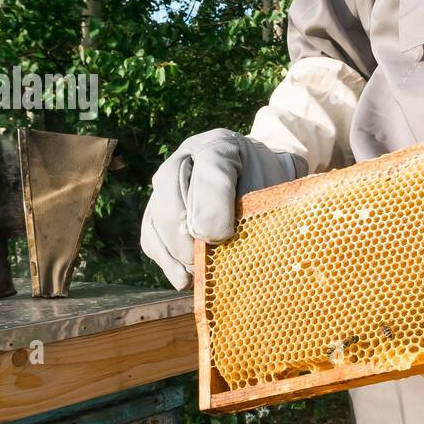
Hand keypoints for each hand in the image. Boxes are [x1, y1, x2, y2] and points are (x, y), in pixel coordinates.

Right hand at [140, 129, 300, 289]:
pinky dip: (164, 258)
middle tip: (202, 262)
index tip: (222, 236)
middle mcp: (186, 158)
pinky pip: (151, 233)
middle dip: (184, 232)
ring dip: (172, 249)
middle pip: (170, 189)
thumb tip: (217, 240)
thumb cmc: (269, 189)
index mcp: (220, 145)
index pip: (210, 164)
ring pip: (156, 213)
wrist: (260, 185)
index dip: (212, 203)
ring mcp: (167, 182)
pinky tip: (183, 278)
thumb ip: (253, 206)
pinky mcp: (158, 208)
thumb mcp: (273, 190)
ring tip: (194, 274)